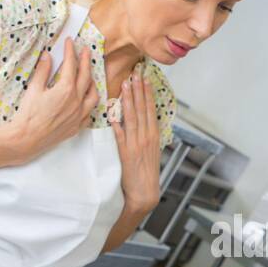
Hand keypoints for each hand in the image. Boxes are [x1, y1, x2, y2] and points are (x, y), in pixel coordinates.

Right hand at [0, 39, 97, 164]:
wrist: (27, 139)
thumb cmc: (28, 115)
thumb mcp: (34, 89)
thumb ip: (43, 71)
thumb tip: (48, 56)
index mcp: (66, 90)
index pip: (71, 65)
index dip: (70, 51)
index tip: (70, 42)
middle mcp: (77, 101)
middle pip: (86, 76)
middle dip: (85, 61)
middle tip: (85, 50)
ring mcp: (79, 115)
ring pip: (94, 95)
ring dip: (92, 82)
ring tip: (89, 75)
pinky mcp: (77, 126)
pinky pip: (90, 112)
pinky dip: (90, 103)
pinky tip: (86, 100)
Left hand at [111, 66, 160, 212]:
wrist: (145, 193)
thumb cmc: (146, 173)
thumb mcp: (150, 151)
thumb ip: (146, 135)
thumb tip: (142, 121)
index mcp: (153, 135)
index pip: (150, 109)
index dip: (147, 93)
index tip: (144, 78)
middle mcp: (147, 137)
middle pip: (142, 109)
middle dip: (138, 90)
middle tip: (135, 73)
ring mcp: (136, 144)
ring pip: (132, 117)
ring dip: (129, 100)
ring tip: (126, 84)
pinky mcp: (126, 153)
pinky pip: (121, 135)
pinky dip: (118, 123)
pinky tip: (113, 112)